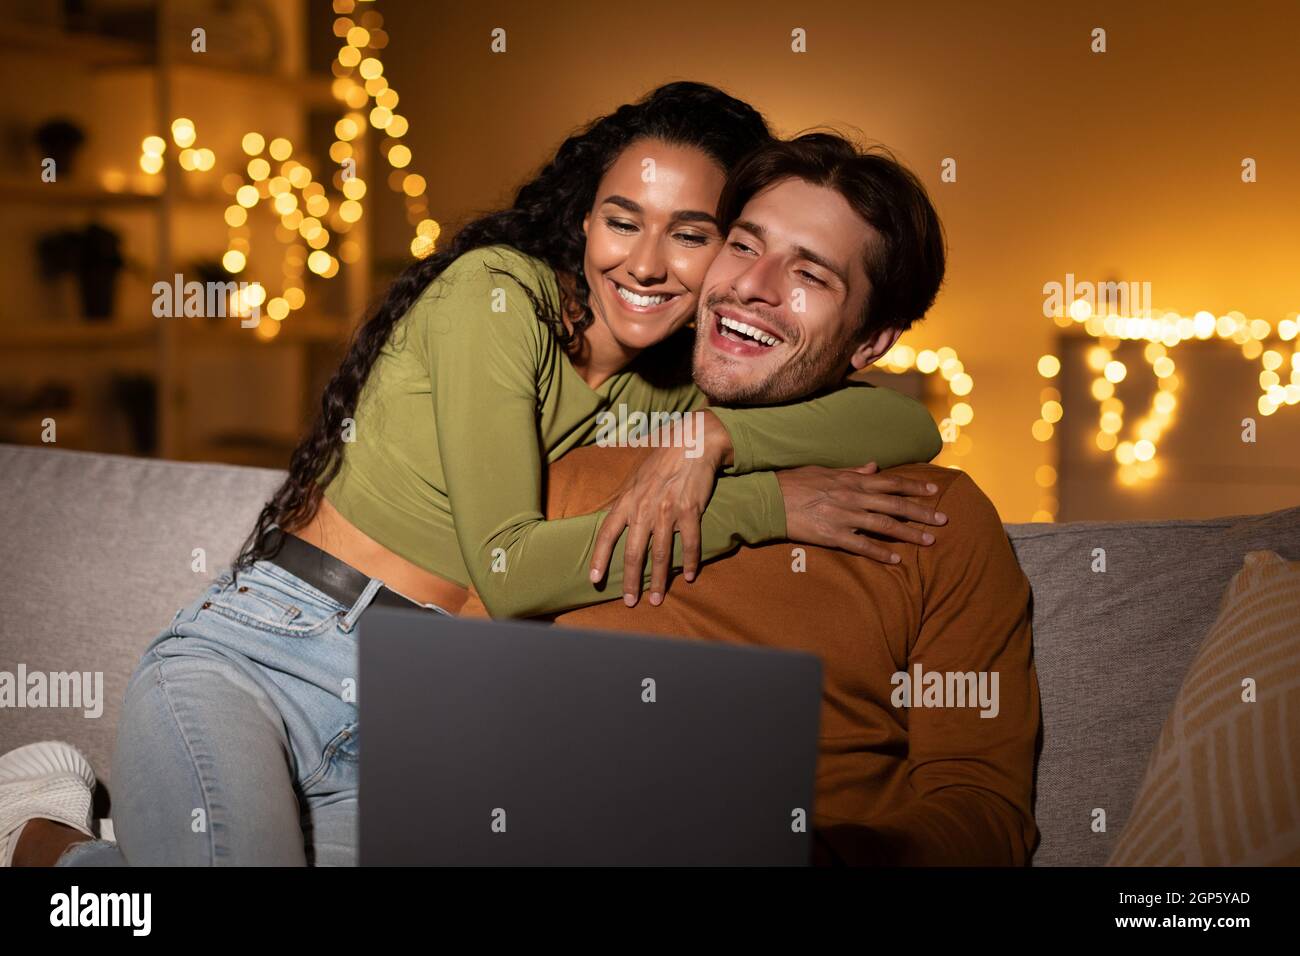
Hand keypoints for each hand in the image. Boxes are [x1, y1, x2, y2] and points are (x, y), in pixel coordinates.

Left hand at [589, 410, 731, 605]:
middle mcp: (644, 509)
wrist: (691, 442)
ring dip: (659, 581)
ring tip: (656, 599)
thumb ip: (626, 500)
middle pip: (634, 553)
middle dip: (631, 581)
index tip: (594, 579)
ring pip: (661, 554)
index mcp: (628, 500)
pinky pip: (691, 543)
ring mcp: (668, 511)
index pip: (607, 533)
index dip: (600, 558)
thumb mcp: (636, 478)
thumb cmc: (662, 460)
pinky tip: (690, 576)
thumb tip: (614, 519)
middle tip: (630, 601)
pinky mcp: (690, 511)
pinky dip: (691, 562)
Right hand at [776, 462, 947, 563]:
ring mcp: (844, 516)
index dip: (914, 486)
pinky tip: (896, 559)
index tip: (933, 490)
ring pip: (884, 525)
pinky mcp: (832, 535)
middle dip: (922, 512)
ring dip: (909, 533)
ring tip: (930, 541)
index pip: (890, 482)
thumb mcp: (825, 470)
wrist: (769, 499)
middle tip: (944, 519)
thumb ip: (852, 471)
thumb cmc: (794, 482)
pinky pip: (862, 546)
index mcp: (851, 480)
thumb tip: (873, 467)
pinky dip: (881, 552)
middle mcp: (852, 497)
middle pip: (895, 504)